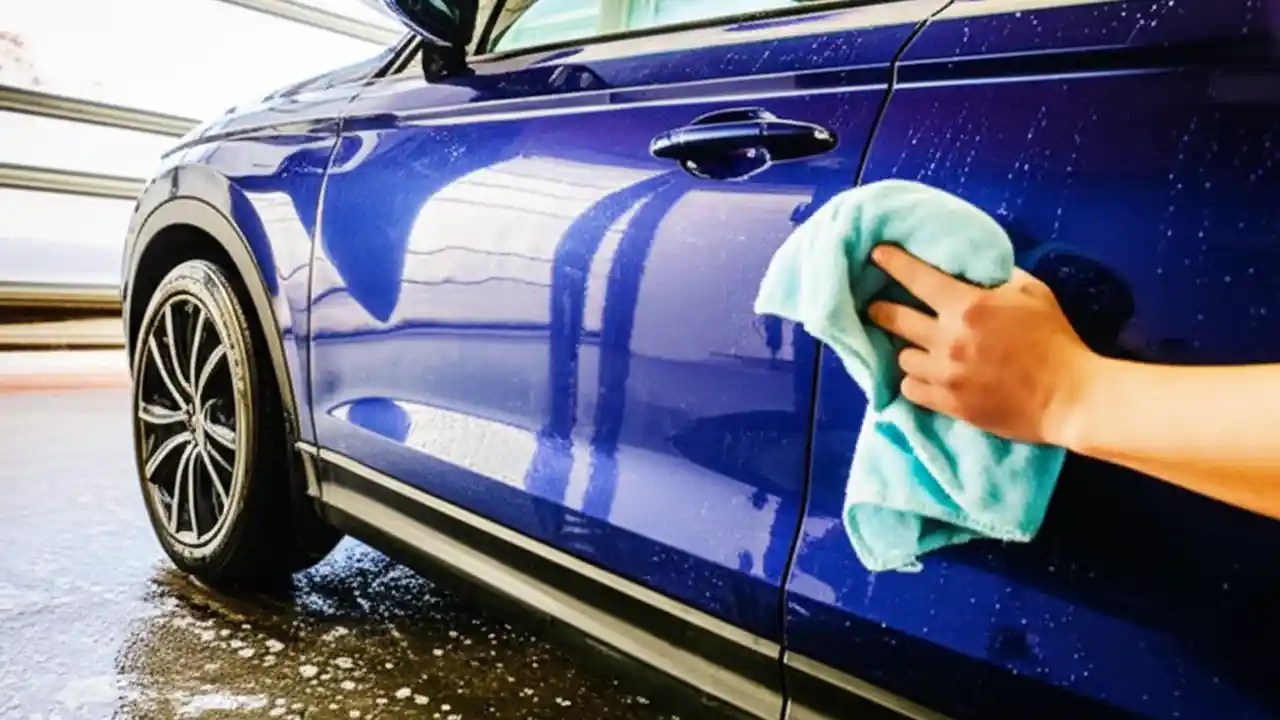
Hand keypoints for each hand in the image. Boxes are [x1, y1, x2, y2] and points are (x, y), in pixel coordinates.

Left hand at [867, 245, 1097, 445]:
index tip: (876, 255)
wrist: (1068, 396)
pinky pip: (910, 389)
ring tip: (914, 348)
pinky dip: (914, 381)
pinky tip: (922, 376)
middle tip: (874, 307)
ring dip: (907, 350)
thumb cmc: (1055, 340)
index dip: (893, 263)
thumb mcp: (1032, 293)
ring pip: (902, 357)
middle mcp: (948, 339)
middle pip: (894, 319)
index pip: (917, 278)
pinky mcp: (949, 404)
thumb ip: (999, 277)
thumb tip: (976, 269)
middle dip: (880, 310)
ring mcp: (946, 374)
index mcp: (967, 306)